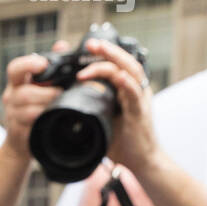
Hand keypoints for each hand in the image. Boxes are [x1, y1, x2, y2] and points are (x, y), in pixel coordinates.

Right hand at [0, 41, 68, 160]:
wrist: (20, 141)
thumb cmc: (34, 107)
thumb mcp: (41, 85)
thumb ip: (52, 65)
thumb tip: (61, 45)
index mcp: (16, 82)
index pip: (15, 69)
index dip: (28, 65)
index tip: (42, 64)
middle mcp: (11, 97)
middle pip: (24, 93)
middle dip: (46, 93)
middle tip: (60, 92)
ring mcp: (12, 116)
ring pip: (28, 111)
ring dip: (46, 107)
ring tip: (59, 105)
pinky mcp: (17, 132)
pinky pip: (31, 126)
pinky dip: (43, 121)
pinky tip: (52, 118)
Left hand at [74, 37, 159, 175]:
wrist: (141, 162)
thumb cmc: (122, 143)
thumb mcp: (101, 122)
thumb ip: (90, 111)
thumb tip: (65, 109)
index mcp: (125, 90)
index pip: (116, 65)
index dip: (103, 55)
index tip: (86, 49)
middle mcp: (135, 90)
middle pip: (123, 61)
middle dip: (106, 50)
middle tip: (90, 43)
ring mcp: (139, 99)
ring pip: (130, 71)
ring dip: (113, 59)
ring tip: (99, 51)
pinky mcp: (140, 112)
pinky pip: (135, 93)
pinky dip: (127, 83)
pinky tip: (119, 76)